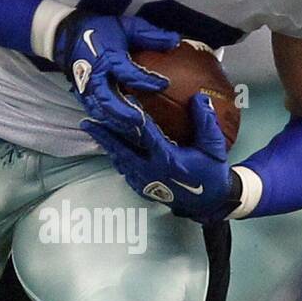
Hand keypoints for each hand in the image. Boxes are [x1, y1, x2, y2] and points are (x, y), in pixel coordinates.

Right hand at [54, 11, 176, 141]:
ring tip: (136, 132)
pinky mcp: (83, 97)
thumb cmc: (102, 30)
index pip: (128, 72)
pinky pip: (96, 114)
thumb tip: (175, 41)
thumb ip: (151, 36)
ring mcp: (87, 89)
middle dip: (125, 113)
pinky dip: (109, 124)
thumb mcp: (127, 27)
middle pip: (109, 100)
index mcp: (107, 57)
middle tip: (143, 122)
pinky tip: (124, 130)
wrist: (69, 36)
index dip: (146, 79)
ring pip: (101, 112)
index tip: (164, 84)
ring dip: (117, 123)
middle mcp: (95, 75)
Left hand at [84, 94, 242, 223]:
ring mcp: (145, 182)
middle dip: (104, 136)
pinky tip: (110, 149)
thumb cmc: (212, 173)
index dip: (133, 117)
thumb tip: (198, 97)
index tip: (123, 101)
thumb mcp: (213, 146)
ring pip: (121, 161)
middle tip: (88, 122)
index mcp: (167, 160)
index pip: (145, 134)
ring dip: (107, 146)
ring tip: (95, 132)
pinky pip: (125, 172)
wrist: (210, 203)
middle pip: (122, 150)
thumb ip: (206, 121)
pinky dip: (116, 159)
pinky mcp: (143, 189)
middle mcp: (152, 172)